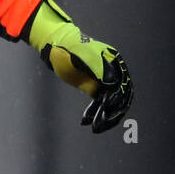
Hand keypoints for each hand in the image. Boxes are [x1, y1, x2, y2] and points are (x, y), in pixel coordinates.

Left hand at [26, 0, 134, 132]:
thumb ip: (96, 66)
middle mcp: (113, 72)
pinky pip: (99, 103)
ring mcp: (104, 80)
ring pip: (110, 103)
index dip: (115, 100)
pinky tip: (86, 121)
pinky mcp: (94, 87)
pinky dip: (94, 113)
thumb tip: (112, 82)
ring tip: (95, 128)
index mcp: (114, 62)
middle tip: (100, 125)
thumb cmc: (67, 47)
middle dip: (111, 113)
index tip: (106, 111)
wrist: (54, 45)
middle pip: (119, 97)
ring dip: (104, 117)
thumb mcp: (80, 54)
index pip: (120, 85)